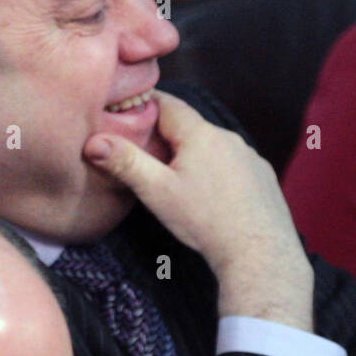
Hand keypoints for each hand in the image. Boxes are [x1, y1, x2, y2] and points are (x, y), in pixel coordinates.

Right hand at [84, 92, 313, 328]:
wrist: (258, 252)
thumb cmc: (205, 221)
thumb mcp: (157, 192)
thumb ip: (126, 163)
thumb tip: (93, 142)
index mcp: (201, 134)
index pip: (167, 104)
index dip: (145, 104)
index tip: (126, 110)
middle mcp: (229, 138)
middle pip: (190, 127)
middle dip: (166, 135)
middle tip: (143, 150)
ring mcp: (250, 157)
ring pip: (213, 147)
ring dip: (193, 155)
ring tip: (176, 177)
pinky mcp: (263, 178)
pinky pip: (233, 166)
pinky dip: (217, 172)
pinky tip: (210, 194)